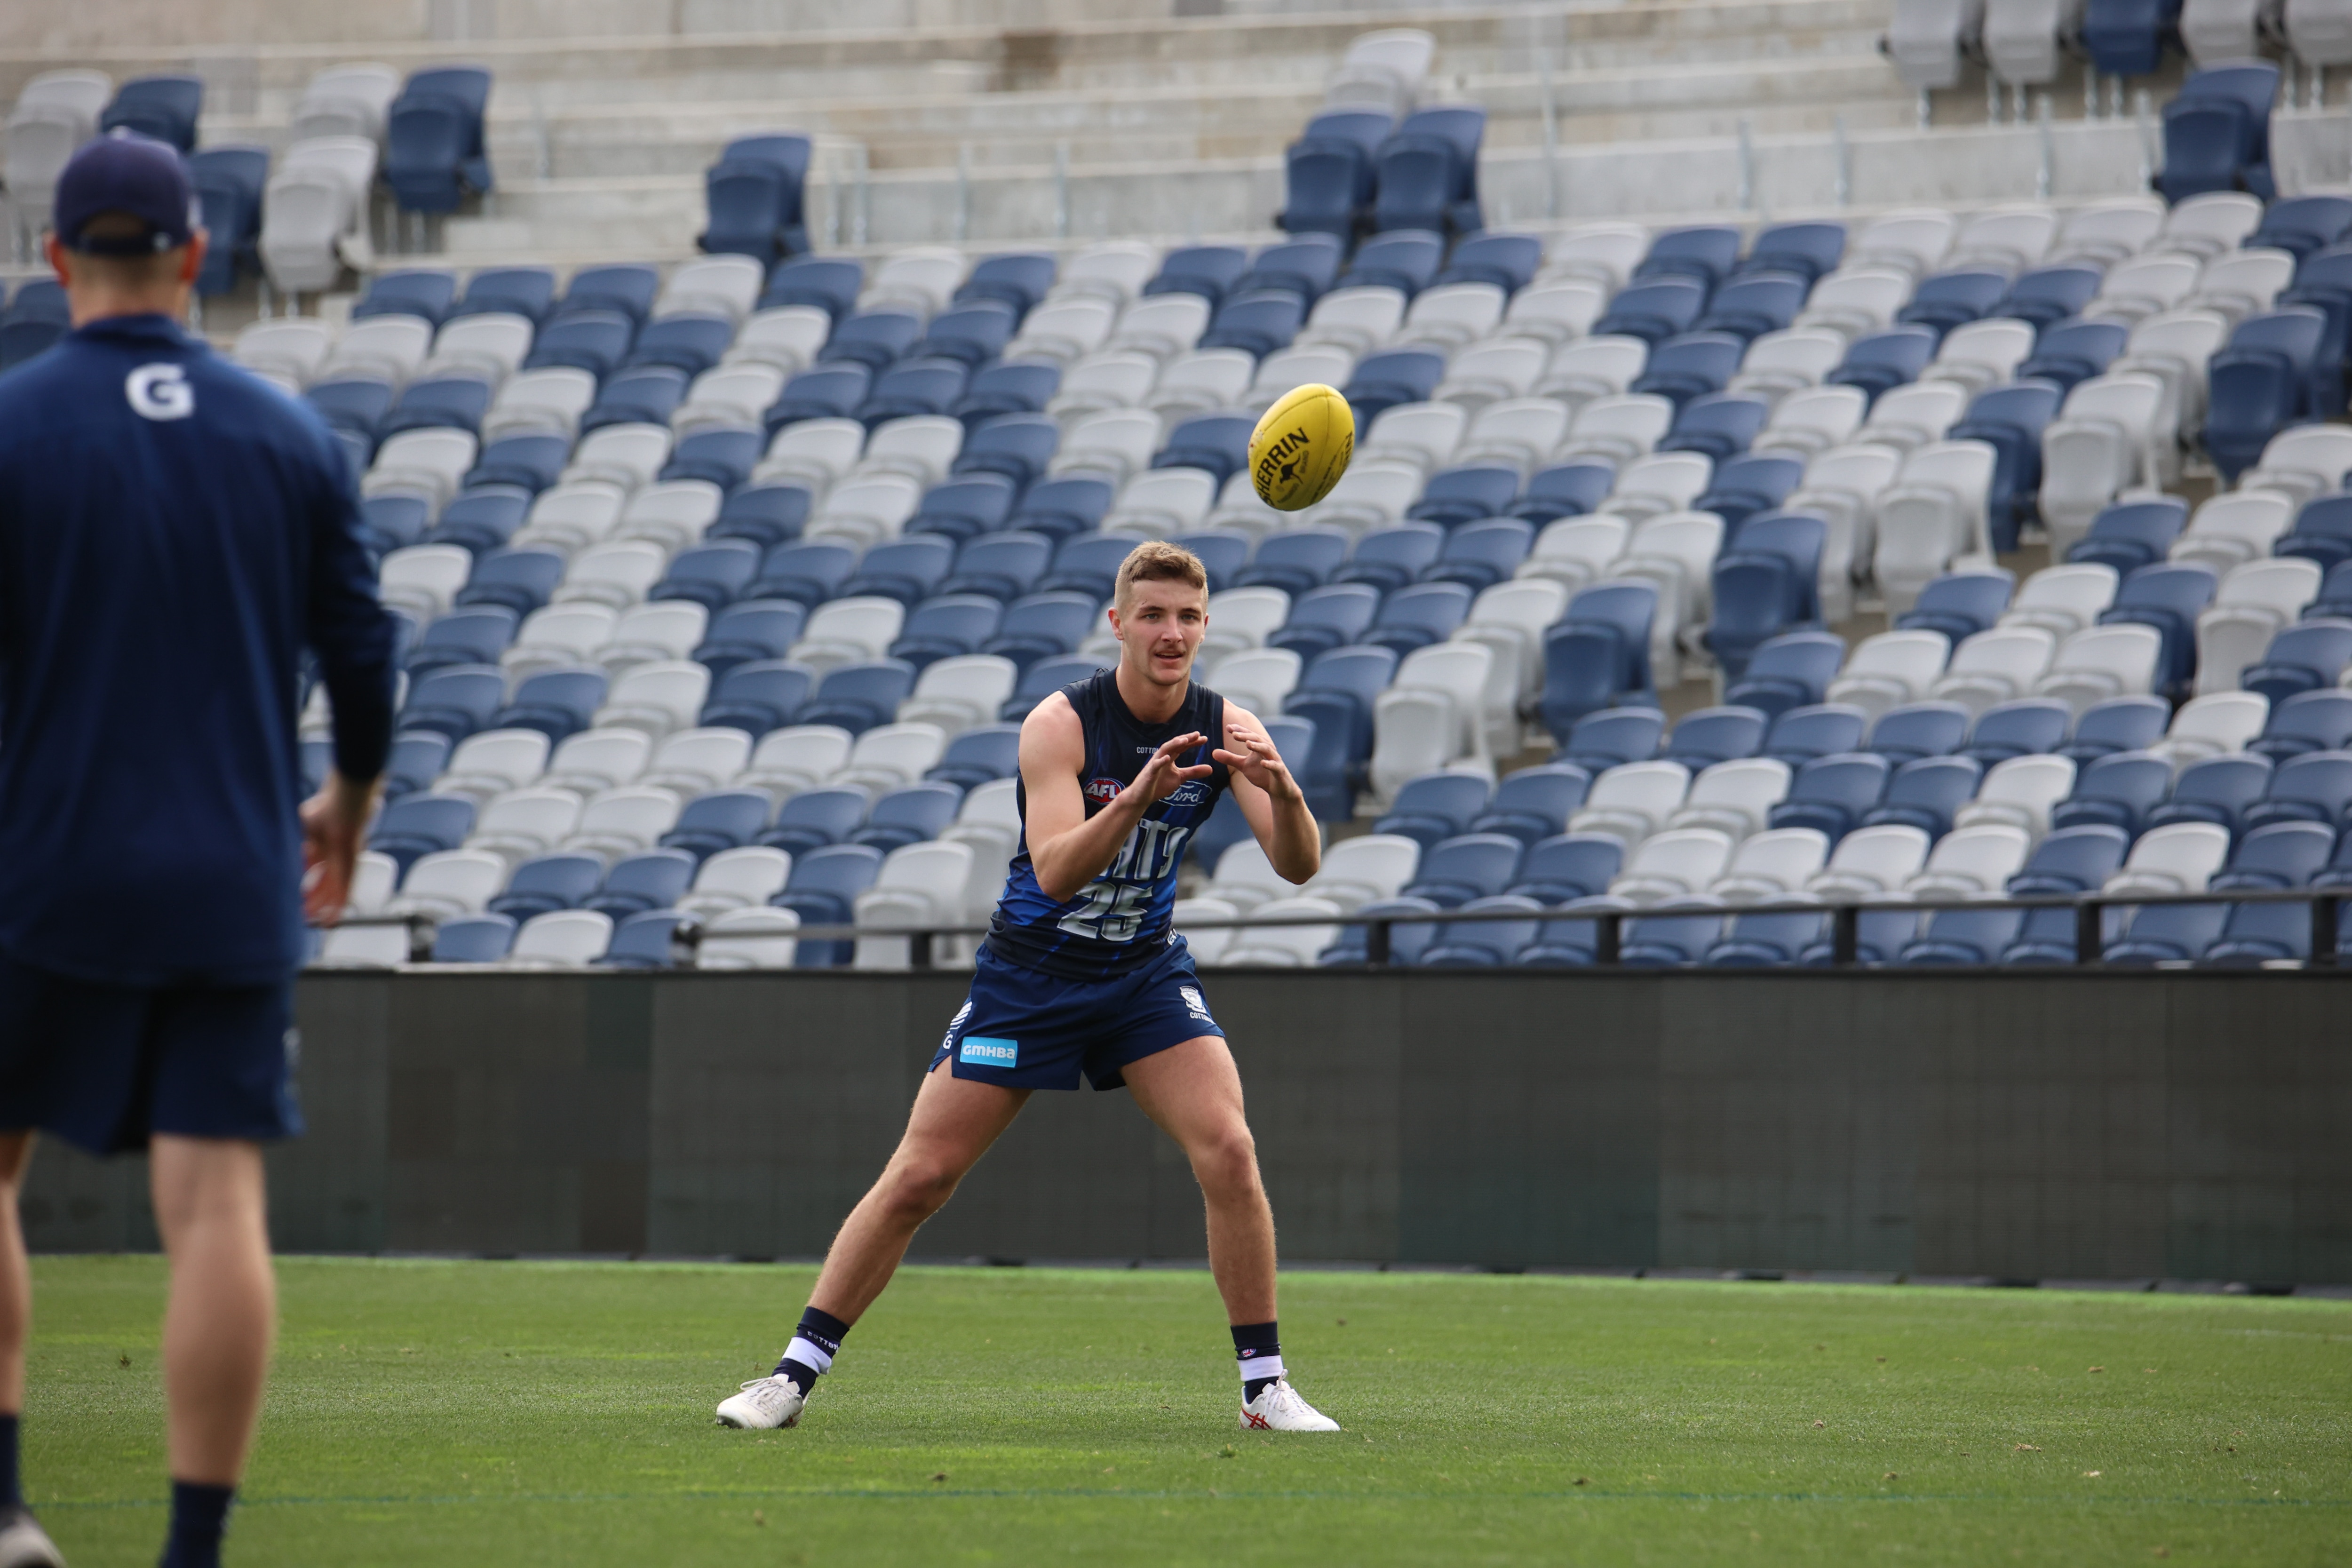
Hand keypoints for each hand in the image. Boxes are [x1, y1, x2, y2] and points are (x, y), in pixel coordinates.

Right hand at [300, 771, 379, 924]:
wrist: (345, 804)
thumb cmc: (326, 807)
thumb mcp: (306, 824)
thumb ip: (303, 842)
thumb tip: (299, 860)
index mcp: (325, 847)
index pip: (316, 870)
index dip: (310, 883)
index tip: (303, 895)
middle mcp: (336, 857)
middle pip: (326, 883)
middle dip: (316, 898)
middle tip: (308, 913)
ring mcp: (344, 863)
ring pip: (335, 891)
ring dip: (325, 906)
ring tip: (318, 921)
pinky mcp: (352, 868)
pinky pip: (345, 891)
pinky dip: (338, 906)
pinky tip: (333, 918)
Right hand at [1131, 731, 1213, 806]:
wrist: (1142, 797)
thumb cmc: (1159, 785)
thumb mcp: (1180, 778)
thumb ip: (1193, 772)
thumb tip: (1211, 768)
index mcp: (1169, 757)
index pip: (1182, 747)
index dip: (1192, 742)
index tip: (1204, 739)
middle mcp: (1162, 757)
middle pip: (1174, 744)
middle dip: (1185, 739)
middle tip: (1197, 734)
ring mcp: (1155, 764)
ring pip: (1164, 750)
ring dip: (1174, 745)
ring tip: (1184, 740)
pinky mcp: (1149, 773)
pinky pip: (1154, 766)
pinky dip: (1160, 761)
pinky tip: (1168, 758)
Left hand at [1214, 714, 1298, 800]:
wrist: (1278, 789)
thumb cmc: (1262, 774)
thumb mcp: (1243, 766)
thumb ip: (1230, 758)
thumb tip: (1213, 752)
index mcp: (1259, 747)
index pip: (1249, 735)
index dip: (1240, 730)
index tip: (1228, 727)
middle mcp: (1268, 751)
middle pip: (1258, 739)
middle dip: (1246, 735)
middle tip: (1234, 734)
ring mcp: (1275, 761)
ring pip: (1268, 749)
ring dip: (1258, 746)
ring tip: (1247, 743)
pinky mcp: (1280, 772)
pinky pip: (1276, 766)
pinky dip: (1270, 764)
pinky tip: (1263, 763)